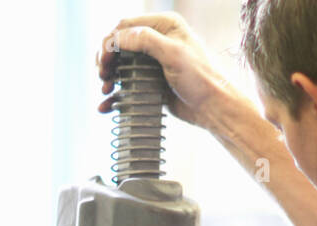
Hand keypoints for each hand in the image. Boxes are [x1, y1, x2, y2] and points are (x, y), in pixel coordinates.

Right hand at [97, 12, 237, 129]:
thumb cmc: (201, 79)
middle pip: (120, 44)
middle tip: (103, 76)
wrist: (214, 108)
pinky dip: (116, 94)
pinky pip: (128, 84)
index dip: (110, 41)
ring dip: (109, 76)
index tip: (104, 61)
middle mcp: (157, 40)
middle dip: (107, 60)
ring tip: (106, 89)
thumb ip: (146, 41)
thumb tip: (118, 37)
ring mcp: (153, 62)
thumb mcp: (174, 54)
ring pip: (121, 64)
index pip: (126, 26)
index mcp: (164, 25)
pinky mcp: (151, 81)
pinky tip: (107, 104)